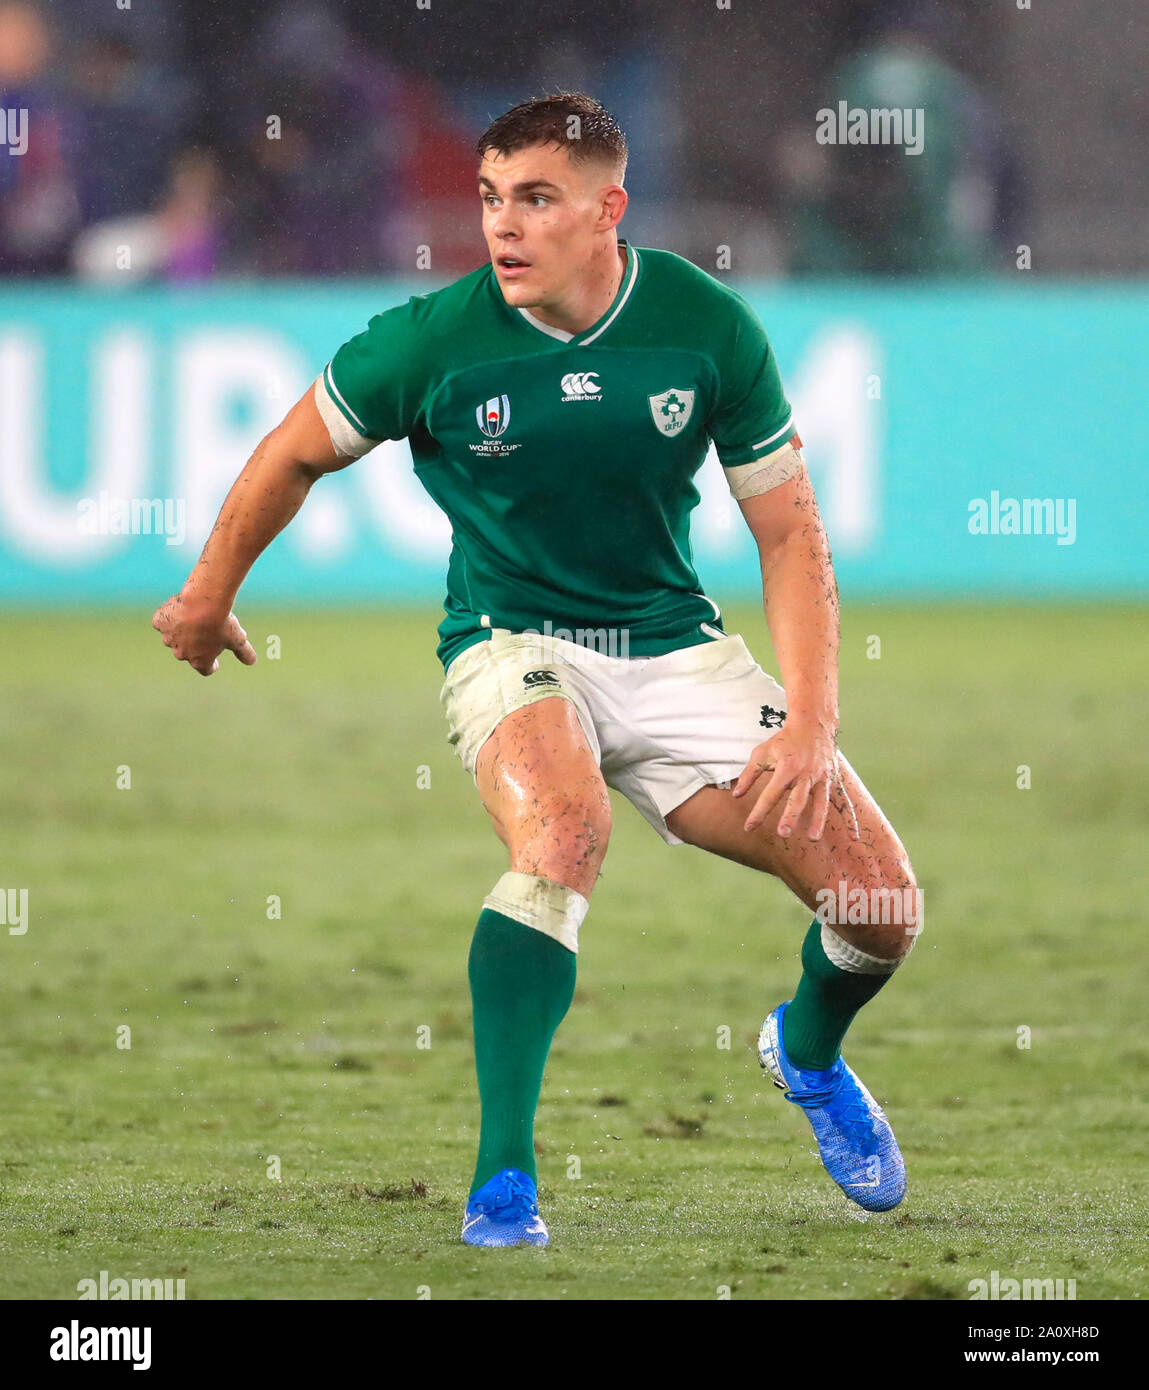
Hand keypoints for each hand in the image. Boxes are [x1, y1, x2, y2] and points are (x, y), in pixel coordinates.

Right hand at [151, 593, 256, 676]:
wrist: (204, 603)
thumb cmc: (222, 622)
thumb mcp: (238, 639)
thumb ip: (244, 653)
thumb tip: (252, 662)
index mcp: (199, 661)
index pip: (205, 669)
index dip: (211, 665)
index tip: (215, 662)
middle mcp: (181, 653)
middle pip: (187, 652)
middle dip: (196, 644)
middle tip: (205, 630)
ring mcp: (168, 638)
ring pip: (173, 636)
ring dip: (181, 630)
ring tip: (193, 616)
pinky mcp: (159, 623)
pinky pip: (163, 621)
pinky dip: (169, 616)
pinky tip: (178, 609)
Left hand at [731, 720, 858, 840]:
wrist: (813, 724)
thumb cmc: (784, 740)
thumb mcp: (762, 753)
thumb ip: (749, 775)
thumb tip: (736, 795)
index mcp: (786, 767)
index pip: (770, 793)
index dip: (758, 811)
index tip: (749, 827)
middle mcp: (805, 773)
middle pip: (796, 798)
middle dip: (790, 816)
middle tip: (782, 833)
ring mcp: (821, 776)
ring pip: (819, 801)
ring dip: (816, 821)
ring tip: (812, 838)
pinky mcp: (831, 779)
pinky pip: (839, 800)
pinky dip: (848, 818)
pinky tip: (853, 836)